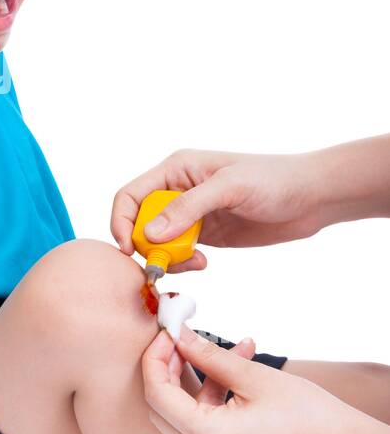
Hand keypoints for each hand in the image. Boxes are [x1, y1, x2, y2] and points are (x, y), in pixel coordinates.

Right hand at [110, 148, 325, 271]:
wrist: (311, 197)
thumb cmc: (274, 179)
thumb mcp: (230, 188)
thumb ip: (188, 208)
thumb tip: (149, 233)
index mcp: (176, 169)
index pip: (131, 195)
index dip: (122, 222)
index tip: (129, 249)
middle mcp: (178, 190)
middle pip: (140, 222)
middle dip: (146, 245)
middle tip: (165, 264)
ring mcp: (191, 214)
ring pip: (158, 241)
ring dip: (167, 257)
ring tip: (193, 262)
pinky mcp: (205, 234)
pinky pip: (179, 252)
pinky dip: (184, 263)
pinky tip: (204, 262)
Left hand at [138, 323, 349, 433]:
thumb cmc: (307, 416)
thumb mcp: (253, 378)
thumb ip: (208, 357)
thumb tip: (179, 336)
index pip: (157, 393)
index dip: (156, 358)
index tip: (167, 334)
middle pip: (161, 411)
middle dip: (165, 370)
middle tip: (180, 340)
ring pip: (176, 426)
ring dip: (185, 389)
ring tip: (218, 357)